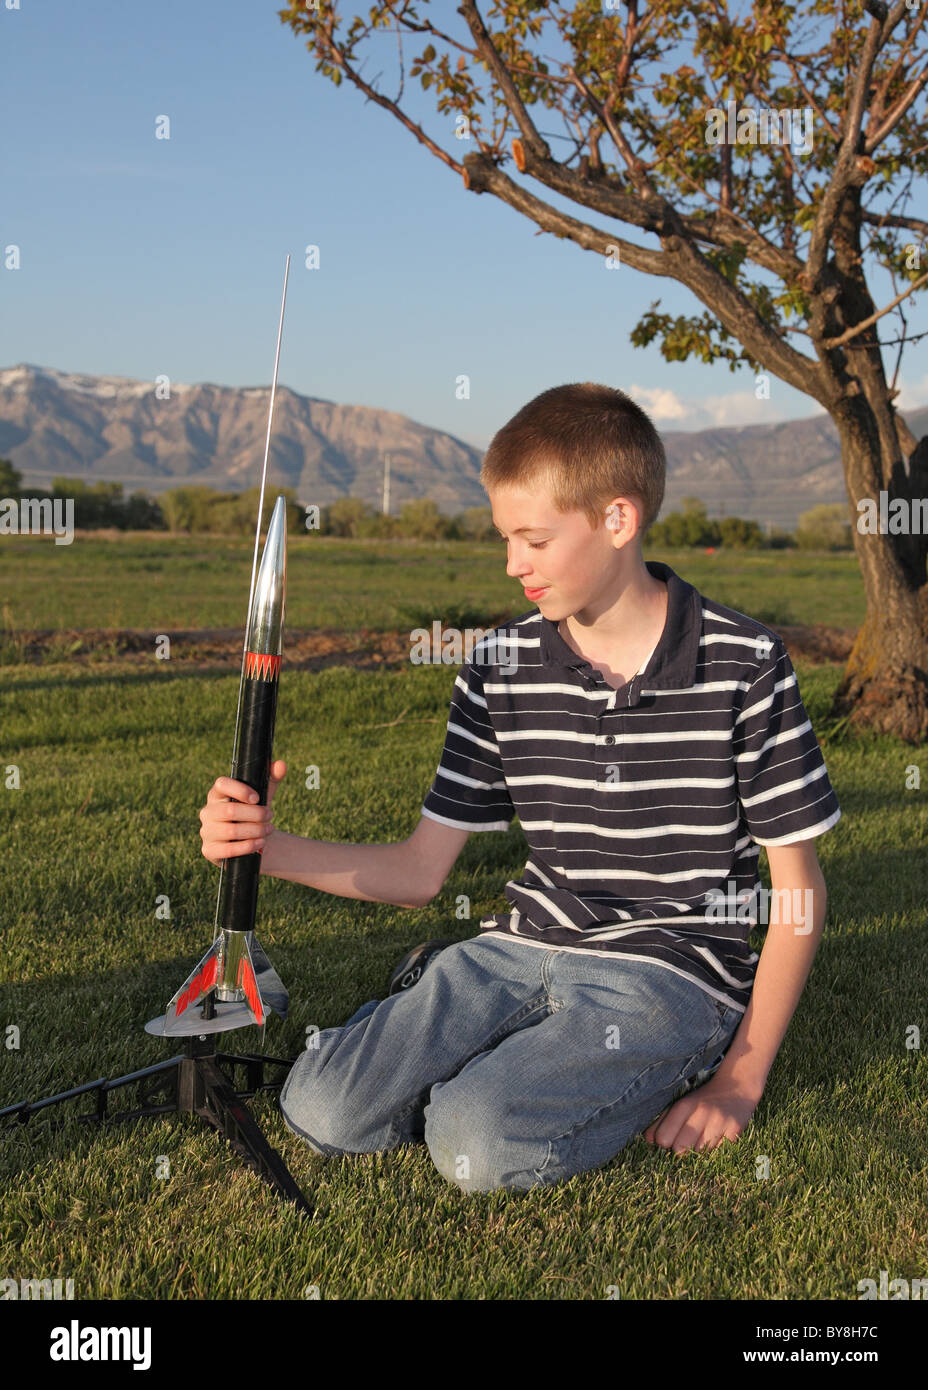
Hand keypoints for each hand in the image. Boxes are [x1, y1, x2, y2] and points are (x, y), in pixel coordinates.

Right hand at [199, 759, 286, 865]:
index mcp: (217, 794)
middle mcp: (208, 812)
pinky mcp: (209, 850)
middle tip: (270, 816)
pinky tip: (260, 843)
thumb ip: (272, 778)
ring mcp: (206, 831)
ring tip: (269, 830)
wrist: (252, 841)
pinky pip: (228, 849)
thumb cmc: (255, 813)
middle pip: (230, 811)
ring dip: (255, 831)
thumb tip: (281, 765)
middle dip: (256, 814)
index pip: (221, 784)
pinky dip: (248, 846)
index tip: (257, 798)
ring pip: (231, 831)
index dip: (240, 790)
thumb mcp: (264, 795)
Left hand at [642, 1075, 759, 1153]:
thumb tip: (648, 1140)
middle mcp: (700, 1113)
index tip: (668, 1140)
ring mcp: (719, 1122)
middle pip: (680, 1149)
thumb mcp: (681, 1104)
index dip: (664, 1143)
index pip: (663, 1138)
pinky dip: (716, 1150)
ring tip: (703, 1137)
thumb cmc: (703, 1100)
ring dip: (699, 1150)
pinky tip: (717, 1137)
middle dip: (681, 1149)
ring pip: (699, 1153)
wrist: (737, 1088)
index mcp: (683, 1105)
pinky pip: (718, 1153)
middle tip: (686, 1141)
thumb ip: (662, 1121)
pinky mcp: (735, 1131)